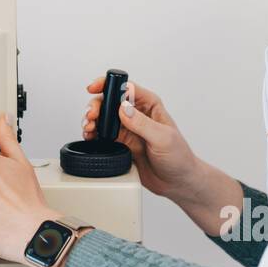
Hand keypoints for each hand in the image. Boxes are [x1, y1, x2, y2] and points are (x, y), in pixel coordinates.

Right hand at [82, 76, 208, 203]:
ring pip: (102, 117)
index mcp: (149, 105)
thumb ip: (142, 123)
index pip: (126, 87)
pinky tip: (90, 137)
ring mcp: (127, 128)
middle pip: (109, 101)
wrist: (176, 182)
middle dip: (96, 105)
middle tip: (91, 116)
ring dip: (91, 119)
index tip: (95, 88)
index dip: (108, 84)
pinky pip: (101, 134)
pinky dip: (92, 133)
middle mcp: (136, 114)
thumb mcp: (163, 138)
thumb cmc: (178, 157)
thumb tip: (123, 109)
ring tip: (88, 127)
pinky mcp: (120, 143)